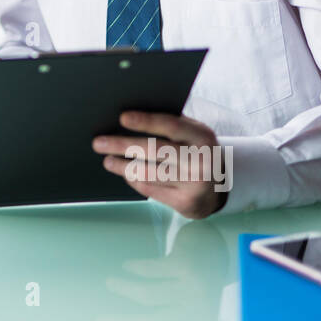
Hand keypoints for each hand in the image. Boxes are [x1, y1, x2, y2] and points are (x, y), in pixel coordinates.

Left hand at [92, 111, 229, 219]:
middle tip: (99, 143)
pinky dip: (134, 180)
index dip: (146, 122)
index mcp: (202, 137)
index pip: (171, 126)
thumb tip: (128, 117)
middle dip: (123, 145)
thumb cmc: (196, 152)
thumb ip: (171, 125)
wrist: (220, 187)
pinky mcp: (185, 203)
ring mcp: (195, 184)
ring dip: (123, 166)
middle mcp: (201, 160)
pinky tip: (125, 174)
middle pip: (155, 150)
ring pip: (149, 172)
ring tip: (107, 160)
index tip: (122, 118)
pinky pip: (150, 189)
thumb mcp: (193, 135)